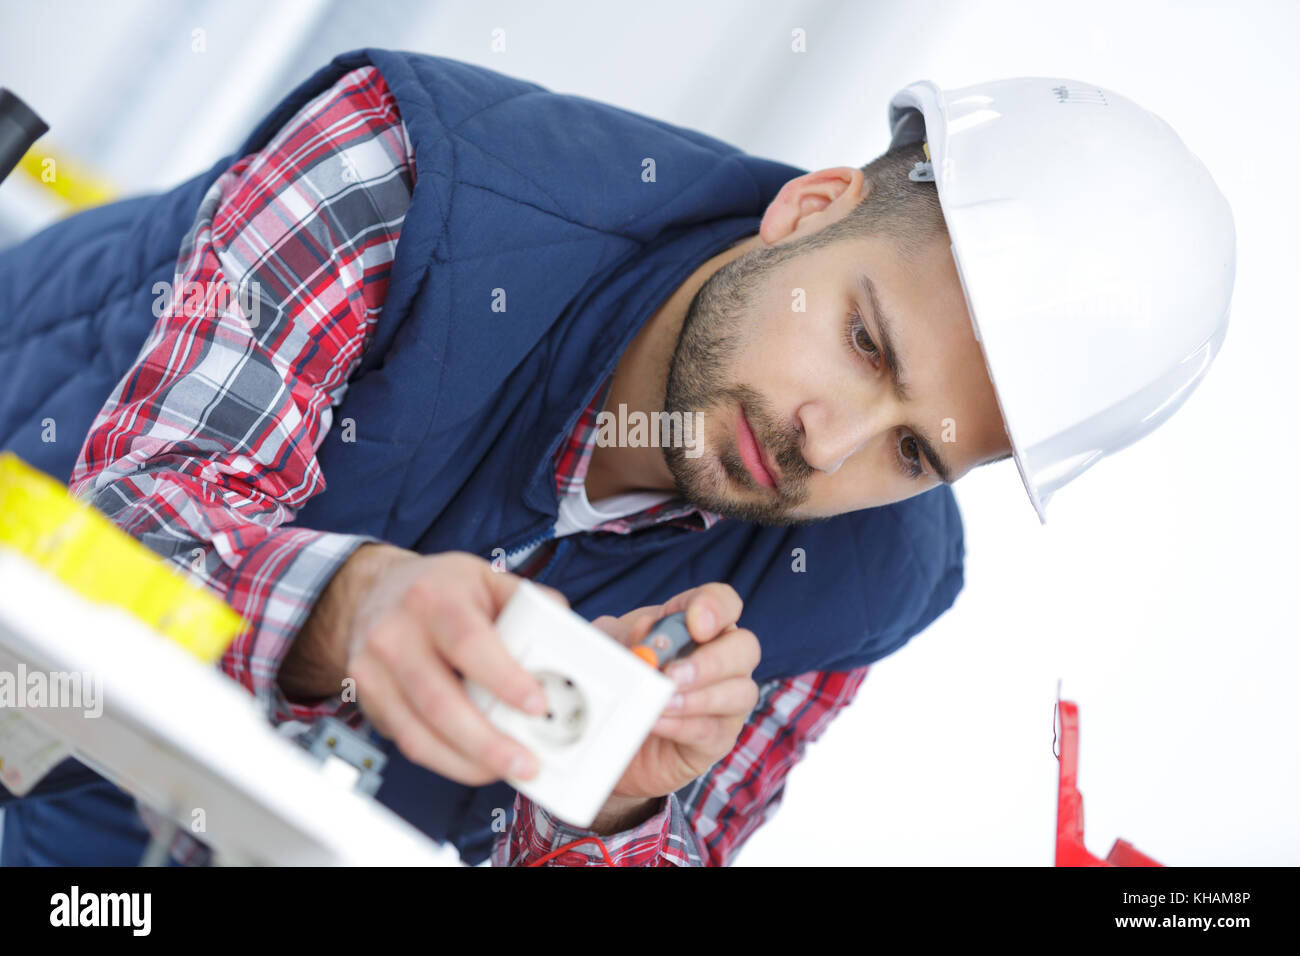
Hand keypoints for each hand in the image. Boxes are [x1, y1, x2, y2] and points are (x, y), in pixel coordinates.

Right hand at [334, 547, 568, 785]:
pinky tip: (477, 765)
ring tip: (508, 771)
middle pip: (440, 699)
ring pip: (420, 731)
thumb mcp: (485, 579)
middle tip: (527, 762)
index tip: (537, 706)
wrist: (369, 594)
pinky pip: (408, 742)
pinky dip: (447, 761)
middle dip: (487, 740)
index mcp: (433, 597)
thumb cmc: (439, 590)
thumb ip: (530, 605)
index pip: (469, 642)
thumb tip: (572, 638)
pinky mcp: (368, 702)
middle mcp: (395, 633)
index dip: (503, 678)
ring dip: (468, 761)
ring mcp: (374, 670)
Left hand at [586, 583, 760, 827]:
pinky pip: (713, 730)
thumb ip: (622, 634)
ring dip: (700, 697)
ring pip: (740, 692)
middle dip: (711, 661)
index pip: (724, 603)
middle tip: (673, 674)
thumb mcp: (610, 647)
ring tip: (663, 702)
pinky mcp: (717, 738)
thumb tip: (642, 633)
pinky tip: (657, 722)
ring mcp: (727, 700)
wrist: (614, 731)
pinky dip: (683, 725)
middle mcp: (723, 658)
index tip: (695, 624)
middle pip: (745, 648)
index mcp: (697, 626)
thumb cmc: (621, 679)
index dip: (716, 607)